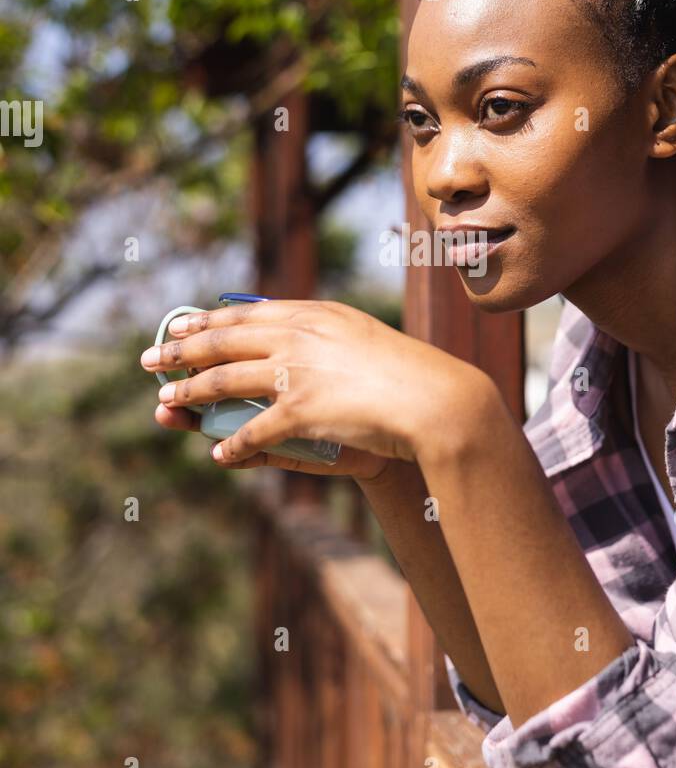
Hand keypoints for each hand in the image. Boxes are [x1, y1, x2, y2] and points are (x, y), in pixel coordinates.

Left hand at [142, 298, 479, 470]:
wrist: (433, 398)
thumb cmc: (405, 372)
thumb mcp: (359, 337)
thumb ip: (323, 335)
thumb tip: (292, 335)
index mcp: (313, 313)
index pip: (245, 312)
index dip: (207, 320)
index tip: (181, 323)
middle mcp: (298, 336)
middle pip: (223, 341)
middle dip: (181, 351)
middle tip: (151, 359)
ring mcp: (297, 372)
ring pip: (226, 382)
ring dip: (191, 395)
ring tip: (167, 404)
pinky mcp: (303, 410)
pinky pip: (255, 432)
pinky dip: (233, 445)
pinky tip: (218, 454)